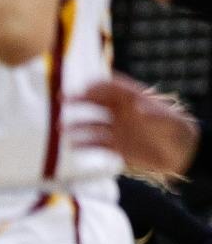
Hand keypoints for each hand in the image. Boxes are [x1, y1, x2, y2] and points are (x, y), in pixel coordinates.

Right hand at [73, 73, 200, 176]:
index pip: (111, 87)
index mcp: (134, 100)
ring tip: (61, 128)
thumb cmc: (178, 133)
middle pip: (95, 102)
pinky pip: (95, 144)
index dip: (97, 86)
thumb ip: (153, 114)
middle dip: (78, 100)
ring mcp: (117, 129)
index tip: (83, 88)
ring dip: (76, 125)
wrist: (183, 156)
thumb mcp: (169, 121)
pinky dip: (83, 145)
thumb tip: (136, 108)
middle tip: (62, 99)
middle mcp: (121, 112)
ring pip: (92, 124)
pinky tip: (72, 147)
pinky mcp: (115, 146)